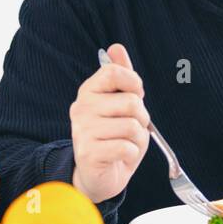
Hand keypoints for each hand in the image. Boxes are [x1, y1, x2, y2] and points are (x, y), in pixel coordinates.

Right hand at [68, 43, 149, 203]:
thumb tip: (116, 48)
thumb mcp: (120, 104)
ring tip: (124, 144)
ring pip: (132, 127)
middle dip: (141, 119)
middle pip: (131, 102)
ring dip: (137, 140)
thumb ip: (120, 76)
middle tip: (129, 129)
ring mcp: (83, 131)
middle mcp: (81, 108)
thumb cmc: (113, 137)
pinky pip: (127, 148)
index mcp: (88, 91)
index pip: (114, 72)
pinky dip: (131, 155)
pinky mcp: (89, 153)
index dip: (133, 84)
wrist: (97, 175)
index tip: (134, 96)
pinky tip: (120, 156)